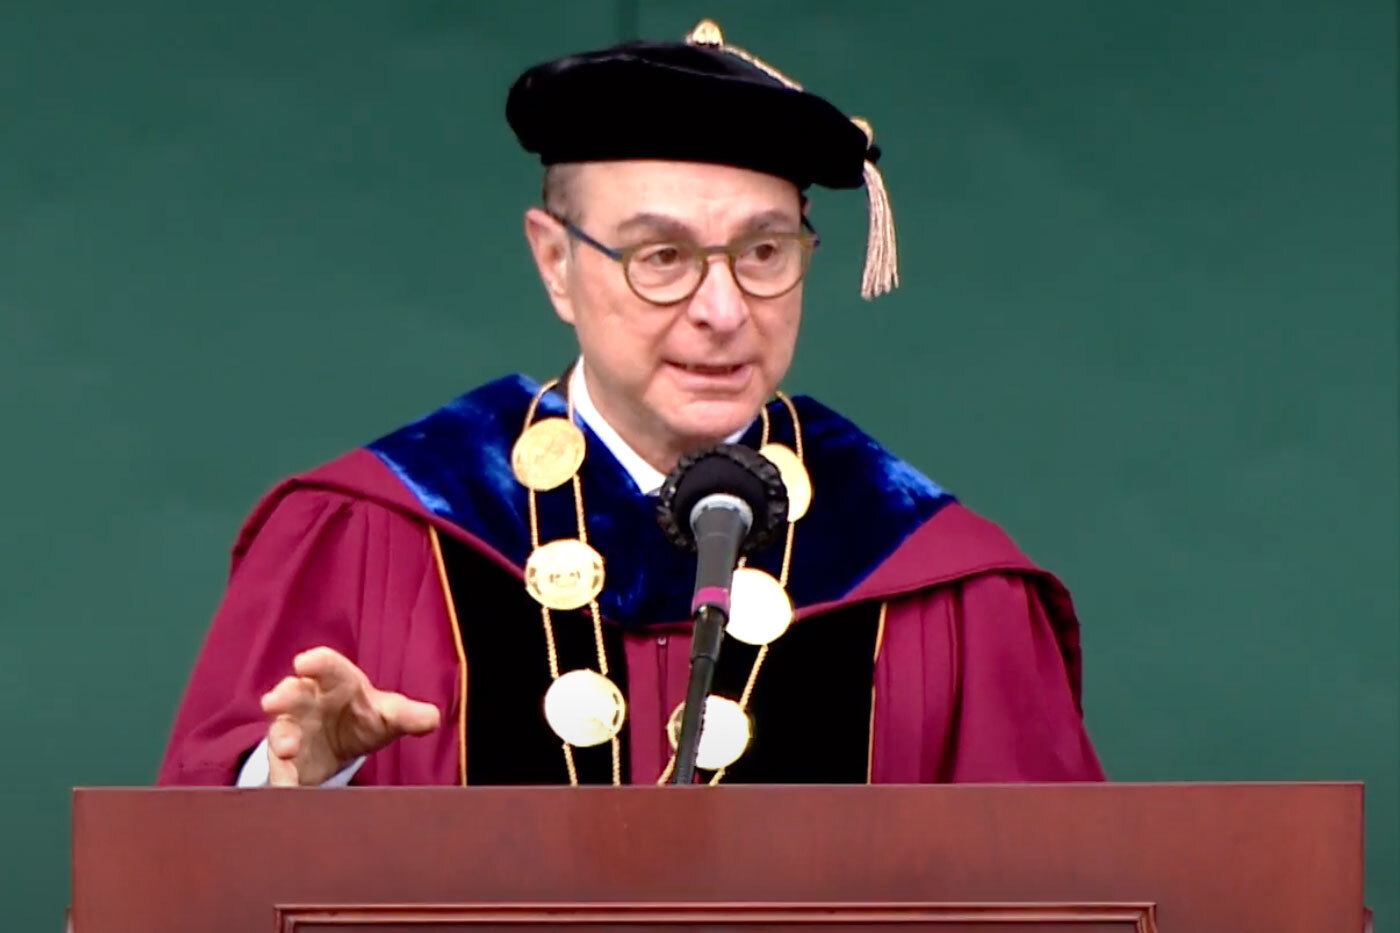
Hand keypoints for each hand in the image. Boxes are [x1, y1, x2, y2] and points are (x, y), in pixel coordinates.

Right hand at [259, 646, 440, 785]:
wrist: (345, 742)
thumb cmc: (366, 715)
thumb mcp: (389, 714)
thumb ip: (409, 715)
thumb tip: (434, 718)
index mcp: (337, 681)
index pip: (327, 665)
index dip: (317, 662)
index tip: (306, 661)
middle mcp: (308, 700)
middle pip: (292, 692)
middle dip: (283, 696)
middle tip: (275, 701)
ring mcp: (293, 728)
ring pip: (281, 729)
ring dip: (281, 738)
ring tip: (288, 749)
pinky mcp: (286, 760)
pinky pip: (280, 767)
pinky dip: (282, 778)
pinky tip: (287, 789)